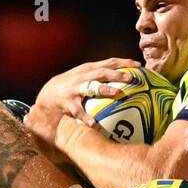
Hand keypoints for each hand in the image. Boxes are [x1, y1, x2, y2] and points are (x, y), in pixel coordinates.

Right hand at [24, 58, 138, 145]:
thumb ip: (102, 79)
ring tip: (117, 93)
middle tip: (132, 78)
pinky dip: (86, 117)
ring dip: (105, 89)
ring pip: (91, 86)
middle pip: (102, 72)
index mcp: (89, 70)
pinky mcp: (68, 102)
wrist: (48, 95)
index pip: (109, 62)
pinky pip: (78, 111)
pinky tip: (94, 124)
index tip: (139, 66)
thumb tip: (126, 84)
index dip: (124, 63)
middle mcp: (83, 76)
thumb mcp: (86, 78)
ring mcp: (75, 88)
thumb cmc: (72, 88)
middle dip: (117, 73)